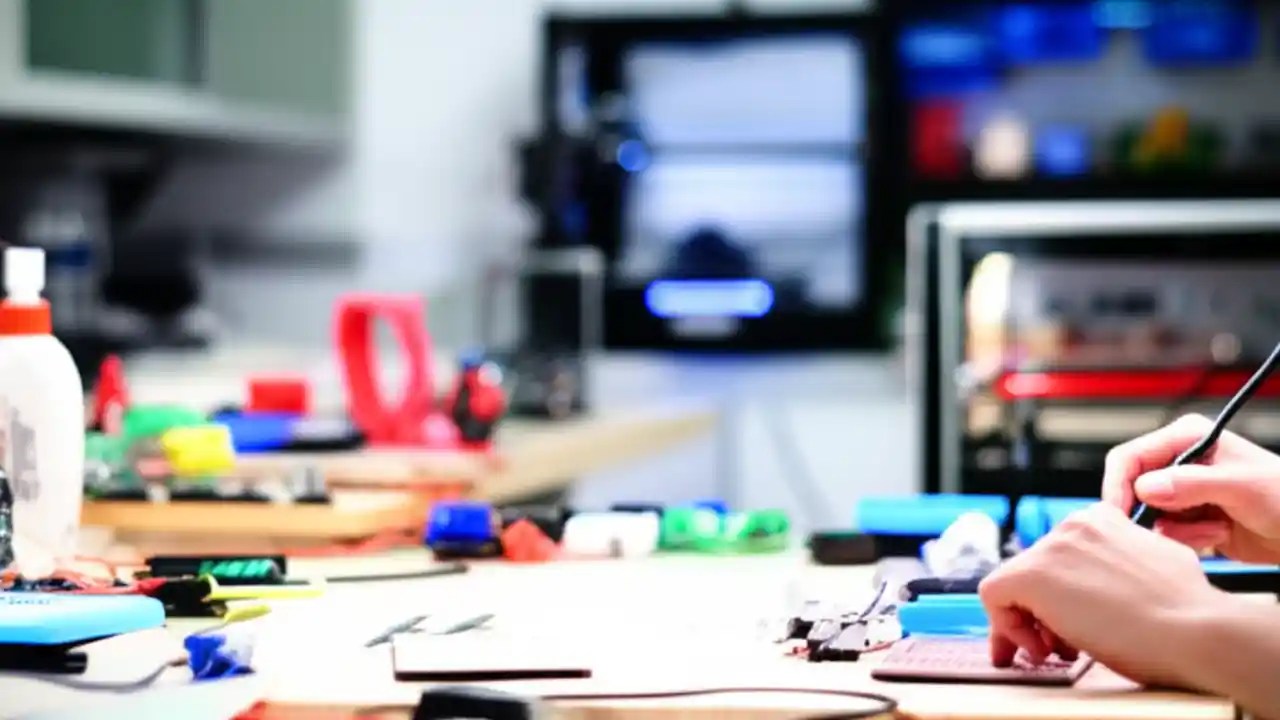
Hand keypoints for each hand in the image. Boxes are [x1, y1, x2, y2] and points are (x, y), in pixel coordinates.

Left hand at [979, 503, 1224, 688]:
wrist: (1194, 629)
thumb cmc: (1186, 612)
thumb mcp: (1158, 565)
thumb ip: (1123, 562)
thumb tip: (1102, 584)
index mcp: (1103, 519)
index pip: (1060, 557)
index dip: (1058, 594)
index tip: (1063, 623)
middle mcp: (1073, 524)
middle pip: (1035, 571)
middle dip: (1042, 611)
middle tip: (1058, 646)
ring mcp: (1051, 546)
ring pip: (1013, 584)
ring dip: (1028, 622)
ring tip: (1052, 651)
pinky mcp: (1031, 574)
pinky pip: (993, 596)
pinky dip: (1006, 626)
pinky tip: (1038, 648)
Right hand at [1102, 414, 1279, 562]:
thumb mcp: (1241, 486)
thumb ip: (1192, 484)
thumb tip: (1147, 488)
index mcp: (1186, 438)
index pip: (1129, 458)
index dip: (1118, 486)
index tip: (1118, 516)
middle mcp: (1179, 462)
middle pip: (1134, 490)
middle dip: (1153, 515)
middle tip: (1174, 531)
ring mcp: (1183, 492)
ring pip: (1149, 517)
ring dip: (1177, 532)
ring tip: (1213, 530)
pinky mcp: (1188, 518)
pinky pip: (1166, 534)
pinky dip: (1187, 541)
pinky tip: (1216, 536)